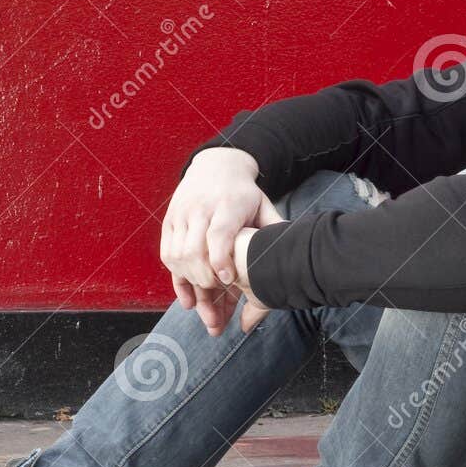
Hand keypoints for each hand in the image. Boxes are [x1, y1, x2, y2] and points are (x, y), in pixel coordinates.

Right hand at [161, 148, 282, 334]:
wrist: (216, 166)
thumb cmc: (244, 194)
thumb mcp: (262, 205)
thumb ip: (274, 228)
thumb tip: (298, 251)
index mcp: (227, 205)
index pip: (219, 234)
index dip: (221, 259)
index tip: (228, 281)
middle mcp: (200, 209)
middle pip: (194, 249)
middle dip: (204, 279)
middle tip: (217, 297)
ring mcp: (181, 214)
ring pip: (177, 254)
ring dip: (190, 281)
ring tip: (206, 300)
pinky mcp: (169, 221)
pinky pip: (167, 252)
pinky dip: (176, 276)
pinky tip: (189, 296)